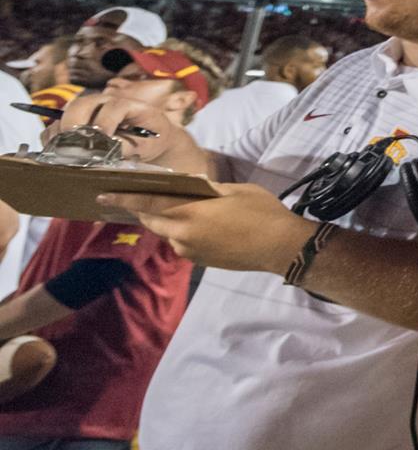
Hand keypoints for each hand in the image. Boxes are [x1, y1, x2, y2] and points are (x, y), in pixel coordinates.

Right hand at [55, 92, 205, 174]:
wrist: (149, 139)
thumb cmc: (150, 140)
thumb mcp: (146, 144)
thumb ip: (127, 146)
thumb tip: (106, 148)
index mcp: (127, 104)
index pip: (114, 106)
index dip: (107, 121)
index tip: (103, 138)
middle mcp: (104, 103)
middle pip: (82, 104)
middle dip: (76, 122)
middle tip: (74, 143)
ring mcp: (87, 110)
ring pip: (66, 113)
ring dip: (61, 131)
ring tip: (63, 151)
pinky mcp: (74, 122)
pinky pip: (57, 126)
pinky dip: (53, 138)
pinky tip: (56, 152)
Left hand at [101, 185, 313, 272]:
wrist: (283, 248)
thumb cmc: (264, 214)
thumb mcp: (237, 191)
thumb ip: (209, 190)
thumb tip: (193, 189)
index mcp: (191, 213)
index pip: (149, 203)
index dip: (124, 198)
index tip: (102, 195)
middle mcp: (183, 235)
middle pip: (152, 220)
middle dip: (144, 209)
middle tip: (138, 198)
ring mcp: (191, 251)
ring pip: (168, 233)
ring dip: (168, 221)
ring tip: (185, 211)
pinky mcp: (201, 261)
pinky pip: (183, 243)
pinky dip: (185, 233)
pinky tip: (205, 227)